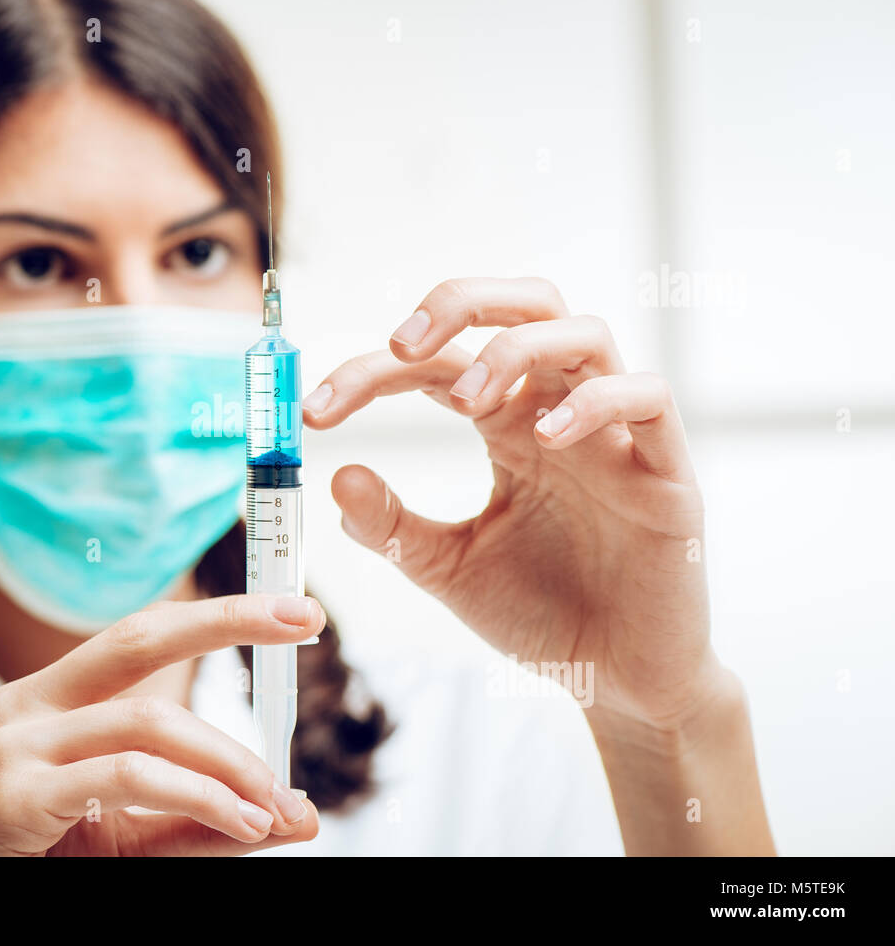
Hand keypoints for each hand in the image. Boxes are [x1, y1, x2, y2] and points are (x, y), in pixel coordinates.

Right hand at [0, 595, 322, 855]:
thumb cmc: (43, 869)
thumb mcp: (135, 838)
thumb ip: (211, 820)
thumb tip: (302, 813)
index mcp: (49, 701)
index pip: (139, 637)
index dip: (216, 615)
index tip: (292, 609)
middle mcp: (24, 707)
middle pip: (137, 639)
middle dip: (227, 620)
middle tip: (306, 620)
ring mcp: (12, 746)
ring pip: (148, 723)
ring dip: (229, 762)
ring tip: (274, 802)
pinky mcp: (13, 795)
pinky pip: (130, 775)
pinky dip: (199, 795)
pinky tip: (239, 819)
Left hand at [303, 277, 715, 729]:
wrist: (614, 681)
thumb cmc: (538, 612)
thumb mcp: (446, 566)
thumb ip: (392, 526)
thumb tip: (336, 474)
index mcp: (507, 425)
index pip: (440, 365)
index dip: (373, 373)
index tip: (316, 414)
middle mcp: (559, 411)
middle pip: (527, 303)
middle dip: (460, 301)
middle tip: (402, 344)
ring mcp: (616, 436)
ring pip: (586, 334)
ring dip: (516, 349)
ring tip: (467, 399)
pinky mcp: (667, 472)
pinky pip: (649, 399)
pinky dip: (596, 402)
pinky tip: (545, 437)